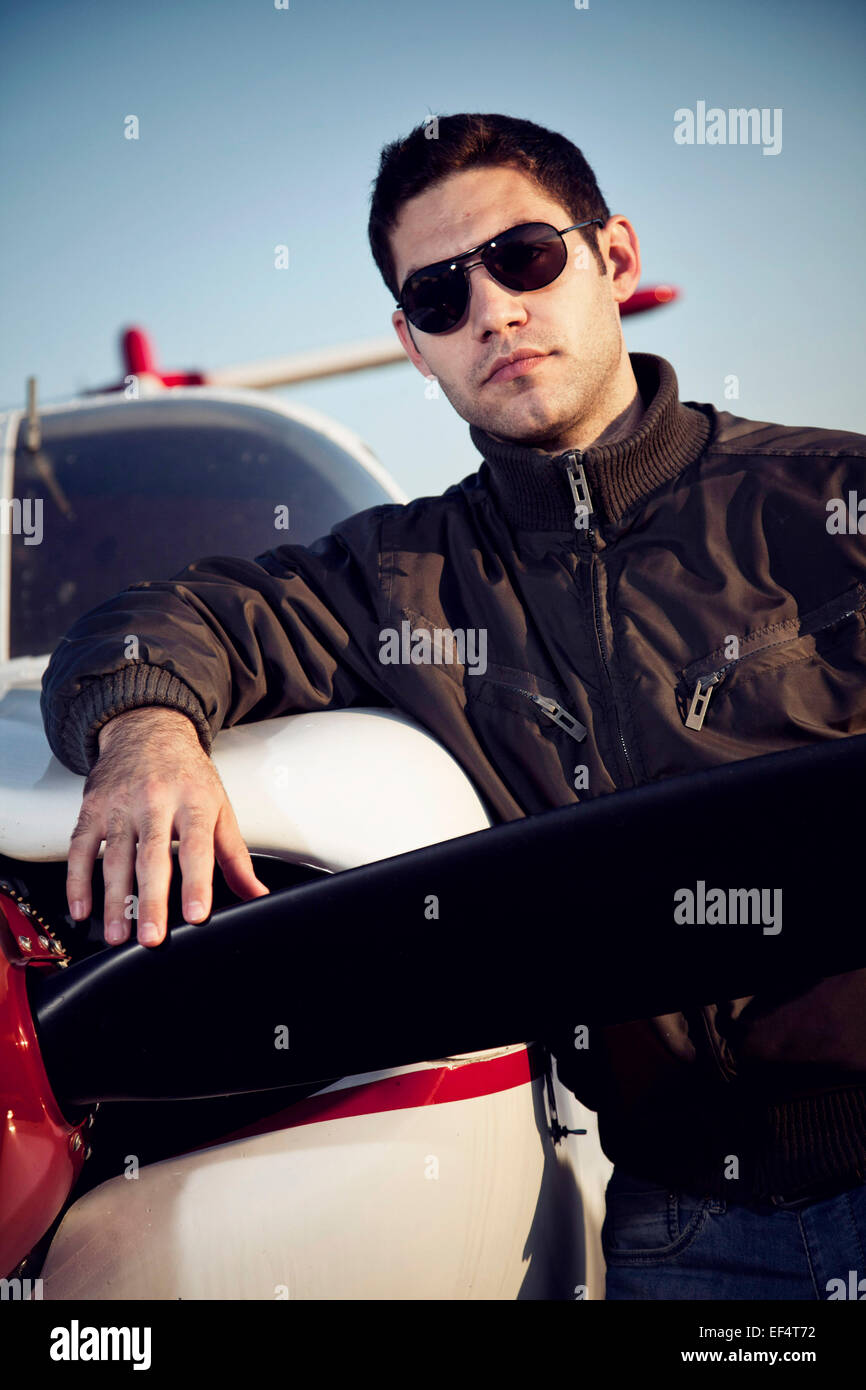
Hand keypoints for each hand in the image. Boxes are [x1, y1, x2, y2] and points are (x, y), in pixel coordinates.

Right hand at [67, 706, 269, 946]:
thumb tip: (257, 895)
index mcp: (194, 802)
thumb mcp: (219, 809)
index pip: (197, 847)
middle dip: (151, 900)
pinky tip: (82, 909)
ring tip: (117, 935)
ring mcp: (121, 804)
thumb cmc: (188, 775)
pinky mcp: (93, 808)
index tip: (197, 914)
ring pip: (115, 857)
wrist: (148, 729)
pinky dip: (77, 880)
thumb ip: (235, 857)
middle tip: (151, 937)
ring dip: (114, 900)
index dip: (197, 882)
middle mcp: (156, 802)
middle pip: (153, 856)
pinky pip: (81, 847)